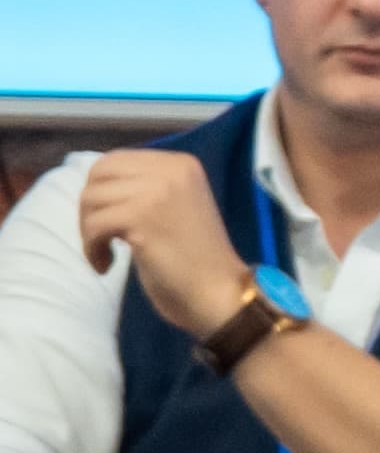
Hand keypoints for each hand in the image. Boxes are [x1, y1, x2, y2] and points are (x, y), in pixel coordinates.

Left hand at [77, 151, 253, 334]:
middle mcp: (171, 169)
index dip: (102, 192)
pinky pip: (94, 224)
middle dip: (89, 207)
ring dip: (88, 231)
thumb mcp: (173, 206)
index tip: (111, 223)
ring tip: (105, 255)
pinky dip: (91, 249)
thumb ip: (145, 187)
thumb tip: (96, 185)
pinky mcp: (142, 216)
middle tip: (101, 238)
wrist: (218, 292)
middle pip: (99, 173)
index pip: (115, 160)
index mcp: (181, 163)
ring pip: (91, 198)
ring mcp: (158, 190)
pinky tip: (106, 266)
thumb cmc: (195, 258)